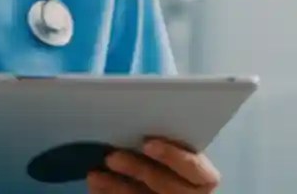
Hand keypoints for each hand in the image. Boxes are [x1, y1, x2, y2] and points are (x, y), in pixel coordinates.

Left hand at [87, 138, 220, 192]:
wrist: (152, 177)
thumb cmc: (167, 152)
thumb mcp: (172, 143)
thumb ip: (166, 136)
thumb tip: (141, 110)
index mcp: (202, 176)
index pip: (196, 170)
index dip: (173, 156)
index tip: (147, 142)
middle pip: (167, 187)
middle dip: (138, 170)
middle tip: (111, 156)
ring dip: (117, 187)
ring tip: (95, 173)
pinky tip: (95, 185)